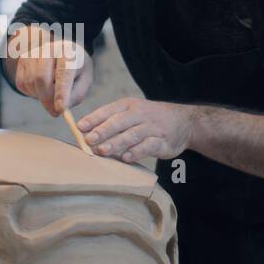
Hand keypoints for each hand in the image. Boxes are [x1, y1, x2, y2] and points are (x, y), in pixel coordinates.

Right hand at [10, 26, 93, 115]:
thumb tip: (58, 110)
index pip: (63, 73)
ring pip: (30, 82)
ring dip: (40, 96)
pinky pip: (22, 83)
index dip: (61, 93)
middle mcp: (49, 48)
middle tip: (55, 112)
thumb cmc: (76, 70)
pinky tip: (42, 89)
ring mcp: (33, 53)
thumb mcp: (84, 82)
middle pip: (40, 77)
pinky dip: (31, 93)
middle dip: (47, 99)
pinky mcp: (22, 61)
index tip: (60, 109)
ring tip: (52, 95)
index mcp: (68, 52)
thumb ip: (74, 96)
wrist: (62, 54)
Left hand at [76, 98, 196, 162]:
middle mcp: (140, 114)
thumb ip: (112, 122)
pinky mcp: (162, 142)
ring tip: (102, 151)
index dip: (94, 118)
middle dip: (103, 131)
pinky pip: (148, 146)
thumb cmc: (150, 119)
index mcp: (129, 106)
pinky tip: (125, 158)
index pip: (109, 110)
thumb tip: (86, 134)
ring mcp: (152, 128)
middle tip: (89, 140)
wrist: (184, 122)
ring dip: (116, 143)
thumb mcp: (132, 113)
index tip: (80, 127)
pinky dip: (136, 152)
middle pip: (119, 122)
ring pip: (132, 135)